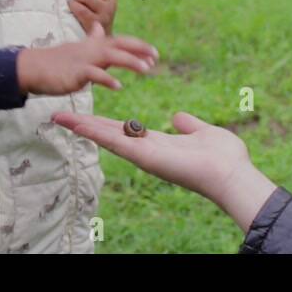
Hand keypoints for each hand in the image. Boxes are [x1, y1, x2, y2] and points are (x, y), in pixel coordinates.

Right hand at [16, 22, 157, 95]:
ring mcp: (84, 60)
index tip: (155, 53)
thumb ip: (92, 40)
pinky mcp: (76, 73)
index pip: (121, 41)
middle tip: (156, 57)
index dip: (138, 46)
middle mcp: (92, 49)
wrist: (33, 67)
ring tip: (146, 69)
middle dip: (140, 50)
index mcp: (94, 45)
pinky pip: (94, 75)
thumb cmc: (56, 60)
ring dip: (130, 62)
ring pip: (111, 57)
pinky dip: (107, 79)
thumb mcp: (77, 48)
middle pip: (120, 45)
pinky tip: (118, 86)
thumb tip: (101, 28)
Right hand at [51, 111, 277, 233]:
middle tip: (60, 116)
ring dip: (82, 127)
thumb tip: (178, 117)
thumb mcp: (203, 131)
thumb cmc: (224, 157)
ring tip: (60, 117)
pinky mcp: (145, 156)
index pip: (125, 132)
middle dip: (85, 125)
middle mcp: (146, 151)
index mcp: (158, 144)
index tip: (86, 116)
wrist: (232, 174)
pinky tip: (79, 125)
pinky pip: (116, 142)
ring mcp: (143, 155)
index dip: (104, 124)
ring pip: (106, 138)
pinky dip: (96, 132)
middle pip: (109, 135)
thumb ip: (189, 125)